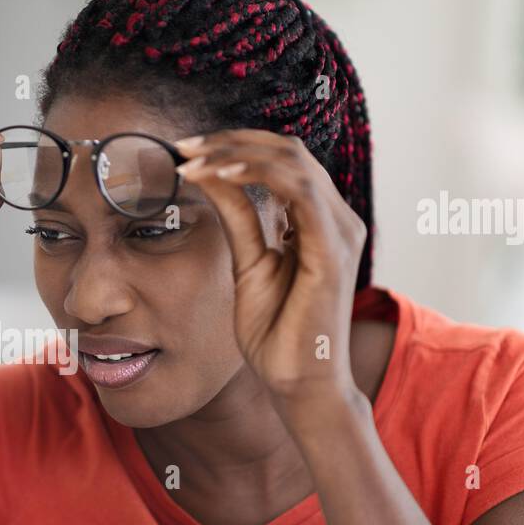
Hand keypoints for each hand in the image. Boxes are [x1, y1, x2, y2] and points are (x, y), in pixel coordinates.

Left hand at [174, 129, 368, 411]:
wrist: (298, 384)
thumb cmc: (277, 334)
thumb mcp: (248, 264)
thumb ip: (239, 219)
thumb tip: (212, 177)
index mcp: (321, 221)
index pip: (283, 160)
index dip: (236, 145)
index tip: (187, 150)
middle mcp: (337, 218)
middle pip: (288, 150)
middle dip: (231, 140)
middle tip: (183, 146)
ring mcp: (340, 231)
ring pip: (293, 160)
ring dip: (236, 151)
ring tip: (192, 159)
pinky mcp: (332, 250)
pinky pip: (297, 190)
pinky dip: (255, 174)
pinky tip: (218, 176)